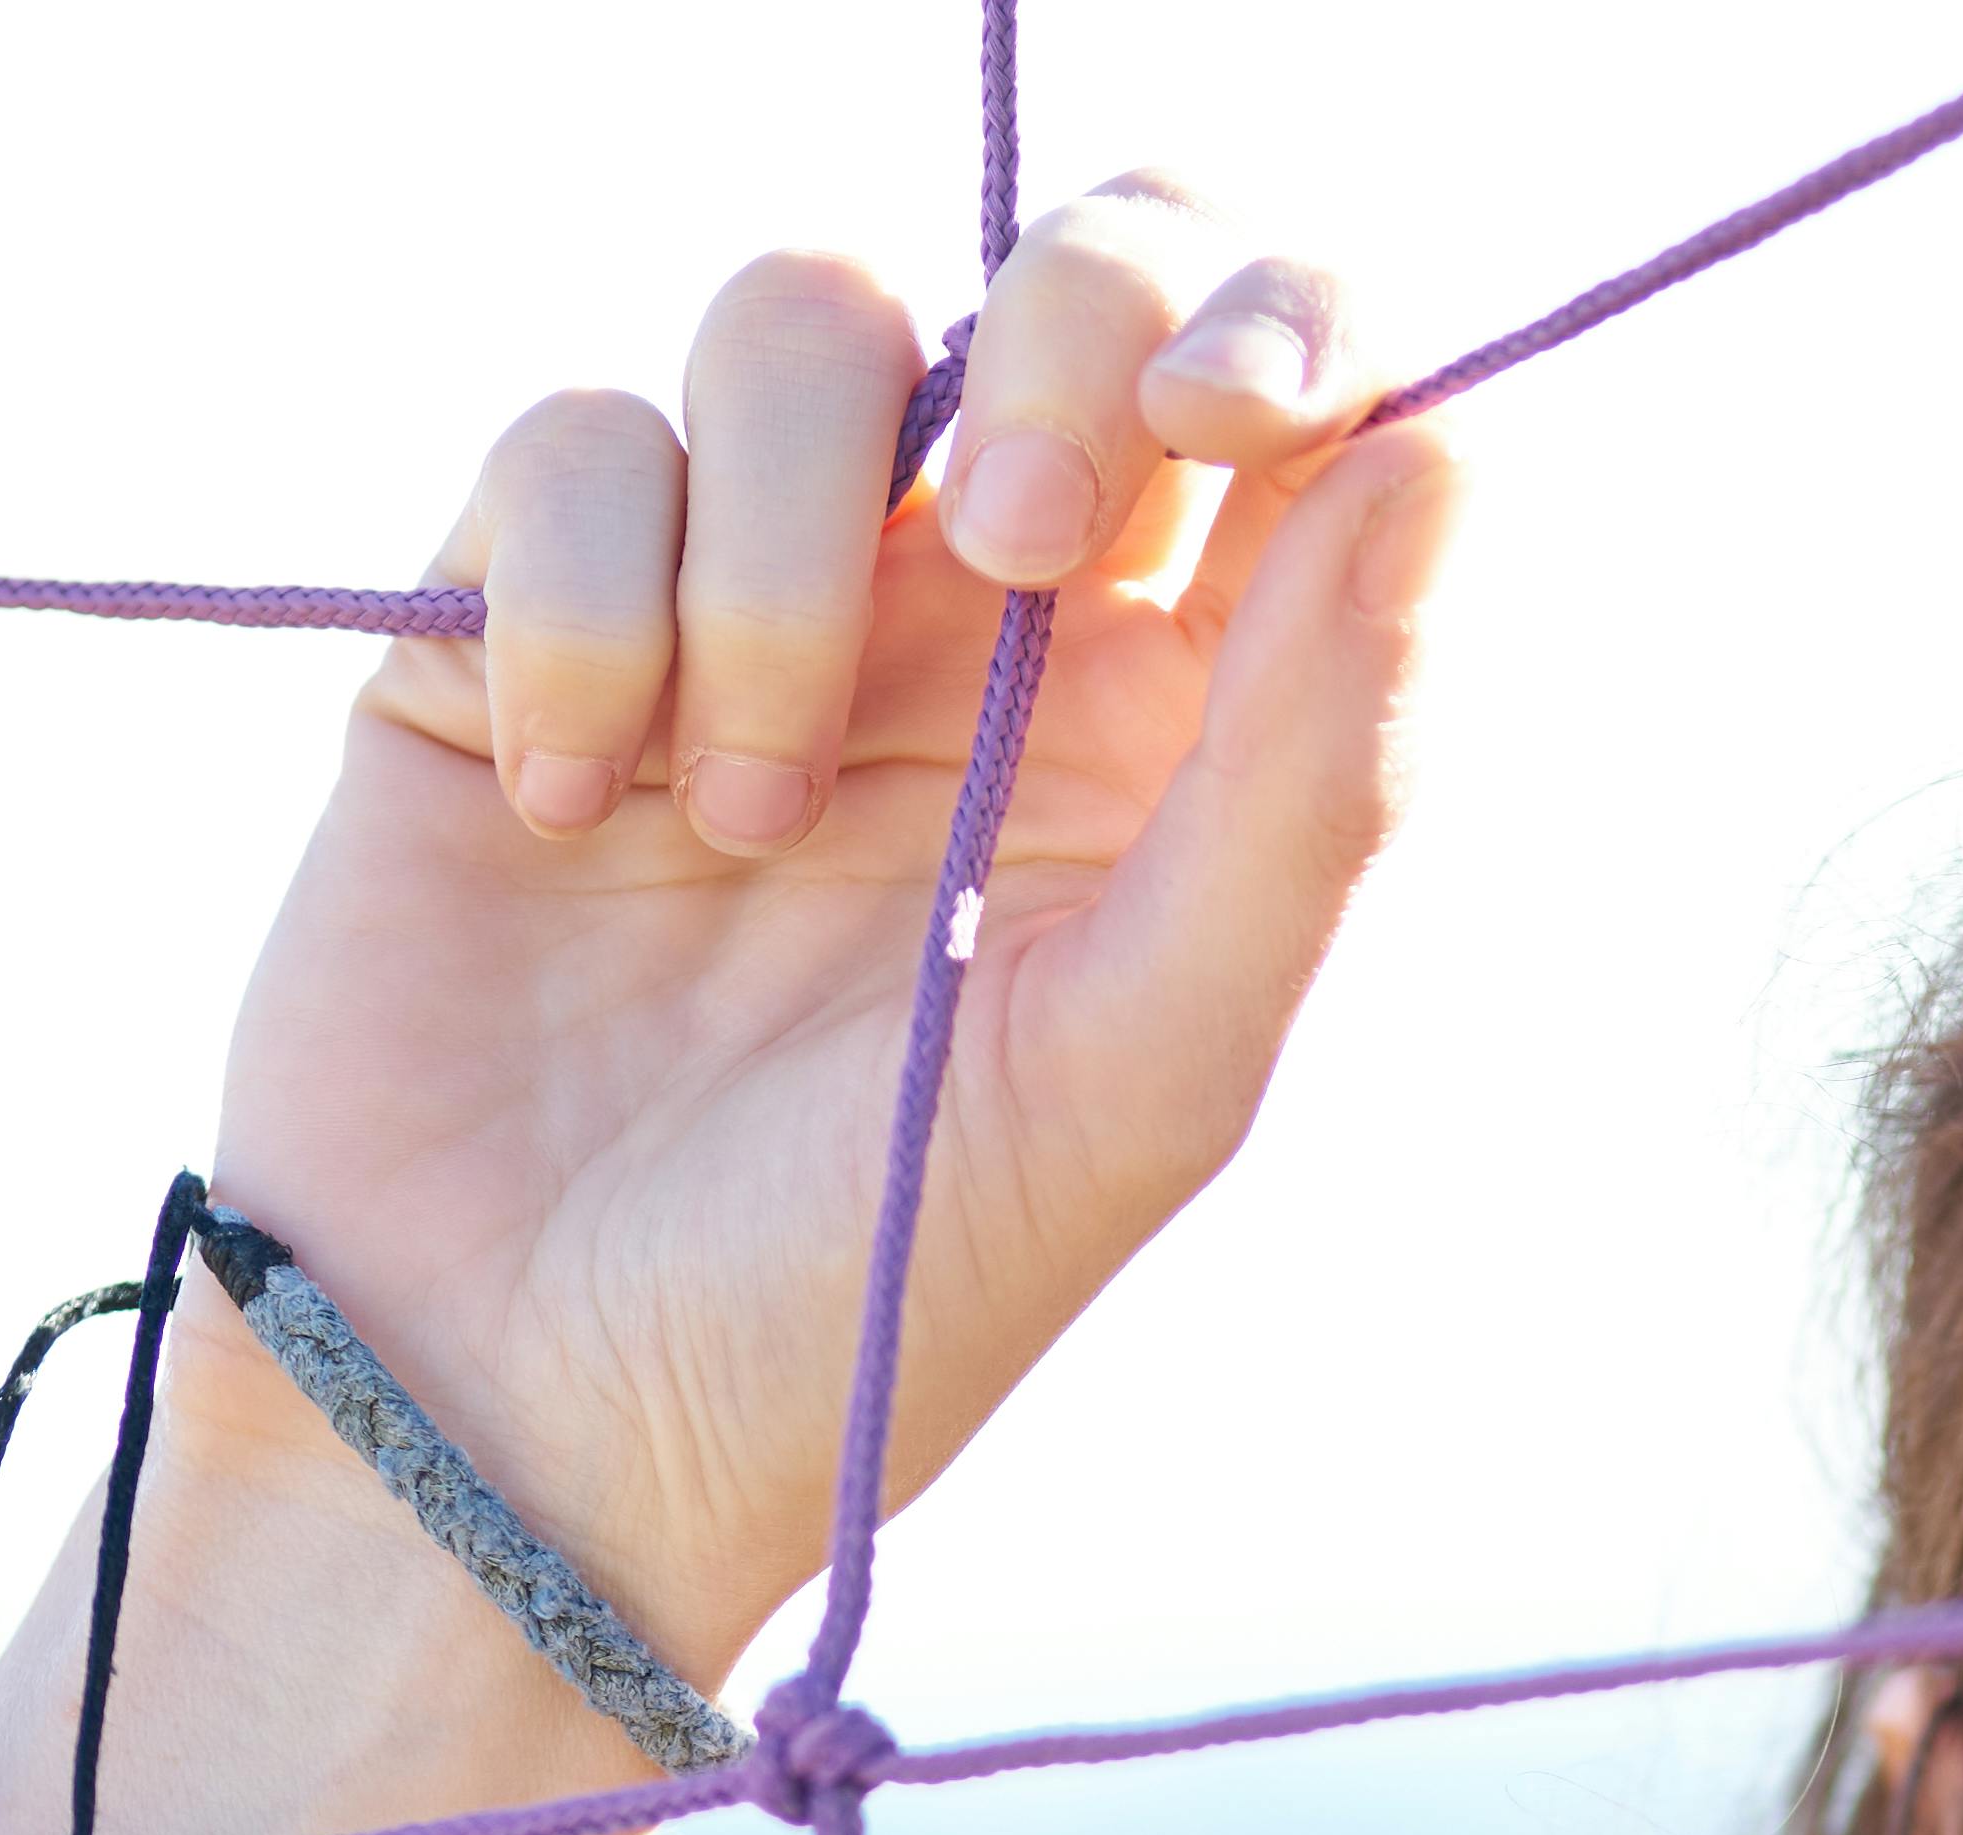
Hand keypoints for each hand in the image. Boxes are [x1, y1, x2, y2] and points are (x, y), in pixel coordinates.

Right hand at [208, 180, 1457, 1670]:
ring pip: (812, 318)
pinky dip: (591, 613)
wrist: (516, 1428)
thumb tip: (1447, 461)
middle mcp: (983, 634)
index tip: (1232, 415)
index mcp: (1178, 730)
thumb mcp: (1147, 1067)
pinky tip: (580, 820)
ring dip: (797, 553)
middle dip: (1072, 336)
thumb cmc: (860, 1305)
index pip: (1292, 406)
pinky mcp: (518, 614)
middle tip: (1023, 553)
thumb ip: (1315, 776)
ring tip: (747, 831)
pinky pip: (577, 440)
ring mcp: (751, 603)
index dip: (1287, 324)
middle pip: (1071, 278)